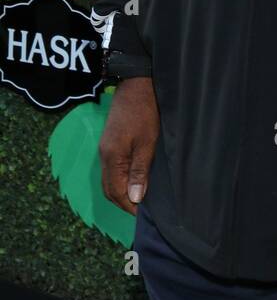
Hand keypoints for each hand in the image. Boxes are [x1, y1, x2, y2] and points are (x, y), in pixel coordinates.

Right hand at [98, 76, 159, 214]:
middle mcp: (105, 154)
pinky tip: (135, 180)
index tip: (143, 215)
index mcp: (112, 157)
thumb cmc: (145, 111)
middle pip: (109, 188)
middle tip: (142, 211)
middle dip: (123, 202)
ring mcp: (106, 147)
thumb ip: (140, 170)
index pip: (116, 192)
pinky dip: (121, 179)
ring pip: (110, 179)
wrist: (138, 83)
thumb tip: (134, 198)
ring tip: (140, 199)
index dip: (129, 206)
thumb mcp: (148, 142)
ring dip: (122, 191)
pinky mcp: (111, 141)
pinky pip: (112, 168)